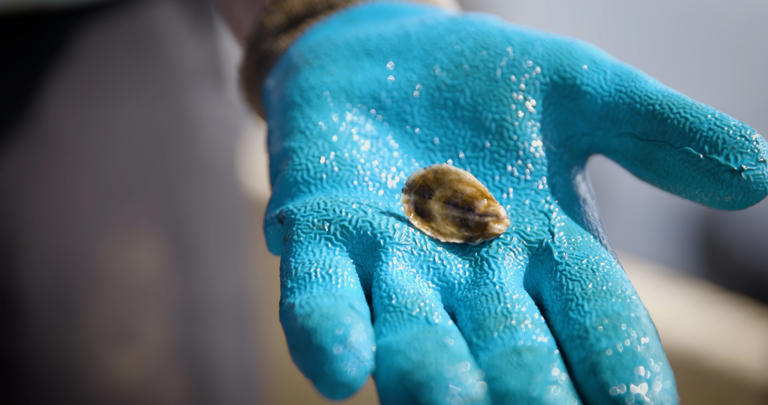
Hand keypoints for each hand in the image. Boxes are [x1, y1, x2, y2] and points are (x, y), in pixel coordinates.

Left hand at [258, 3, 767, 403]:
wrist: (383, 50)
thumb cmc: (485, 79)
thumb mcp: (580, 90)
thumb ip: (656, 131)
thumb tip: (759, 172)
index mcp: (546, 253)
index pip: (600, 326)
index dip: (624, 370)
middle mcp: (472, 279)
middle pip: (512, 355)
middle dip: (530, 391)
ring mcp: (392, 264)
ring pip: (417, 340)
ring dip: (434, 378)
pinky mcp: (319, 235)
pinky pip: (321, 298)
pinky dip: (331, 332)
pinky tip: (340, 370)